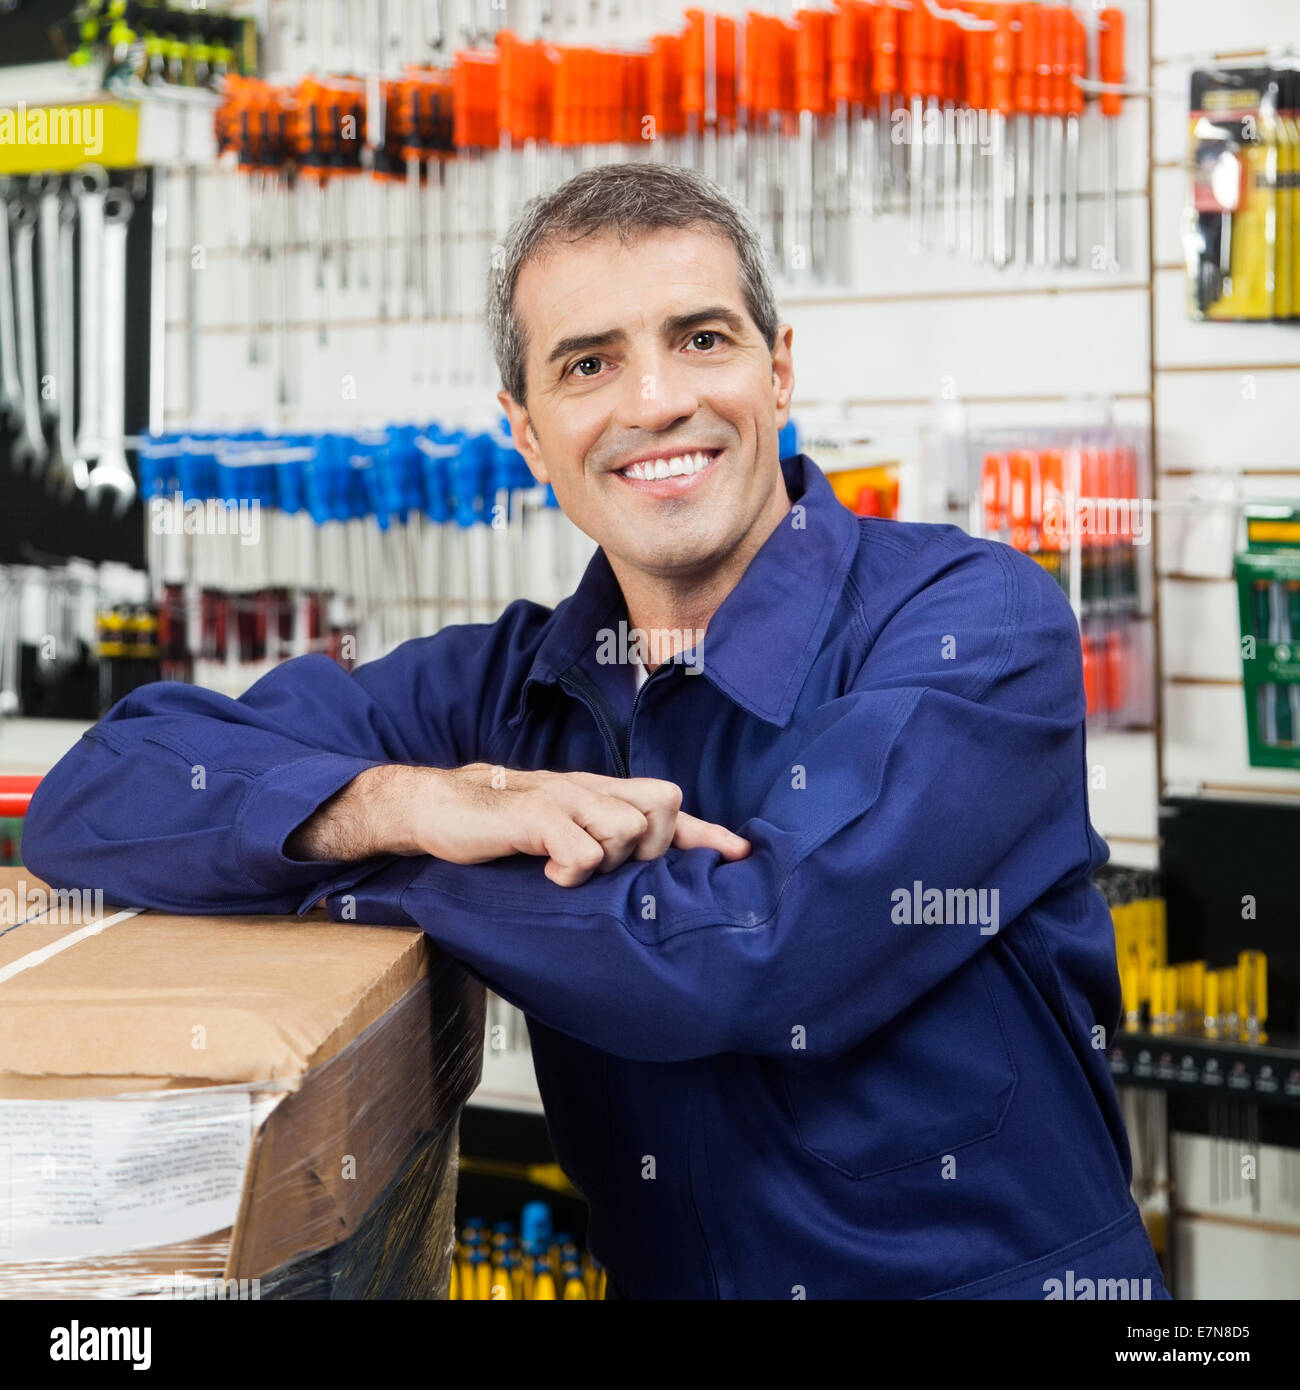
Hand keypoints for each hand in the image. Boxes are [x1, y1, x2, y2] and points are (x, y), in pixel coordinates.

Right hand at [407, 764, 751, 886]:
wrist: (442, 807)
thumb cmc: (506, 824)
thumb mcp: (564, 834)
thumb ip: (603, 846)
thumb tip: (646, 878)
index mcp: (603, 794)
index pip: (669, 805)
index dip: (707, 833)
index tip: (740, 854)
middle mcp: (591, 790)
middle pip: (663, 807)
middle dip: (652, 849)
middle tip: (612, 869)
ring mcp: (564, 798)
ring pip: (627, 828)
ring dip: (608, 861)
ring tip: (573, 870)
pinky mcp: (533, 815)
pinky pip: (580, 849)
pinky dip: (573, 871)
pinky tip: (551, 876)